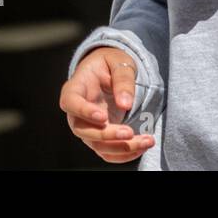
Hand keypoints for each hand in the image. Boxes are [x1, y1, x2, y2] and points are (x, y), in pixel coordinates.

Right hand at [60, 47, 154, 162]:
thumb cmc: (111, 63)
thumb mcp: (119, 62)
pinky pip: (108, 153)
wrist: (112, 72)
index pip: (70, 103)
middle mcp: (77, 112)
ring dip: (121, 148)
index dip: (83, 112)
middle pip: (82, 130)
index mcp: (75, 88)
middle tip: (129, 132)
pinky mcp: (100, 138)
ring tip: (146, 141)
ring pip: (97, 145)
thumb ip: (122, 80)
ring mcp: (88, 127)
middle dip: (106, 135)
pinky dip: (124, 154)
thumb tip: (125, 103)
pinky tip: (142, 146)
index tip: (103, 117)